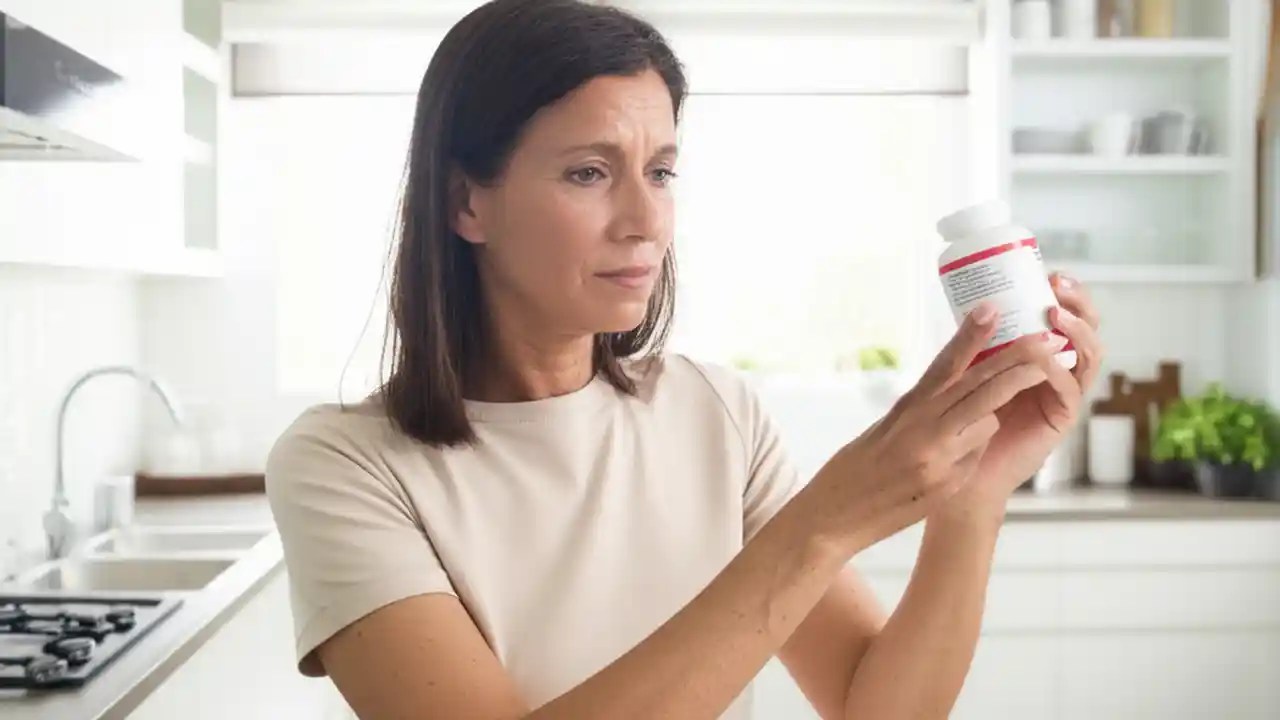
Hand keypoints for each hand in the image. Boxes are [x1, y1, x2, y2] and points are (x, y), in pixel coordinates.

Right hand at [801, 305, 1053, 556]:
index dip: (971, 335)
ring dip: (986, 419)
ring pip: (985, 421)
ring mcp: (938, 458)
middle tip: (1045, 342)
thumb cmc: (851, 470)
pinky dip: (970, 454)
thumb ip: (921, 413)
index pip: (944, 365)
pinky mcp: (946, 484)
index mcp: (905, 409)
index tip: (993, 308)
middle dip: (1018, 364)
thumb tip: (957, 400)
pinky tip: (947, 469)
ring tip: (968, 429)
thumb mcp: (883, 430)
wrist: (831, 518)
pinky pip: (973, 457)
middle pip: (980, 388)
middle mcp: (923, 429)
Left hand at [947, 273, 1104, 517]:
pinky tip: (1047, 359)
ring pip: (1089, 356)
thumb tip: (979, 299)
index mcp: (1043, 352)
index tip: (1050, 272)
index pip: (1067, 314)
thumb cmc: (967, 409)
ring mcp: (1065, 392)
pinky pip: (1070, 390)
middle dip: (1079, 304)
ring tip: (1055, 315)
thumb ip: (983, 338)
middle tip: (1059, 286)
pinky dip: (1060, 371)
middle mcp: (1061, 368)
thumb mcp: (974, 363)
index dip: (1067, 293)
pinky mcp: (1062, 417)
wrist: (962, 461)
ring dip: (1076, 332)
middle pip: (1087, 329)